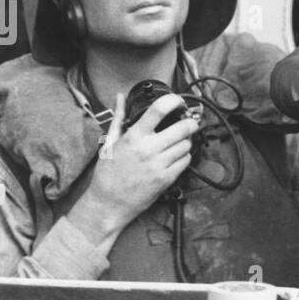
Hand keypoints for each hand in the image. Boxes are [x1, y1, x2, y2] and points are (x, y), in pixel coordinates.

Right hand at [69, 92, 200, 246]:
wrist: (109, 202)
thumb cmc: (108, 172)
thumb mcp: (110, 142)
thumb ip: (119, 117)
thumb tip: (120, 97)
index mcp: (134, 137)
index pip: (159, 110)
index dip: (174, 100)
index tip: (178, 101)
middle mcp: (149, 149)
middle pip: (183, 127)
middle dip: (190, 122)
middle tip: (188, 120)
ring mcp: (160, 165)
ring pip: (187, 144)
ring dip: (187, 140)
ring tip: (179, 139)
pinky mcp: (167, 179)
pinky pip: (186, 161)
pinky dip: (184, 155)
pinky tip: (176, 155)